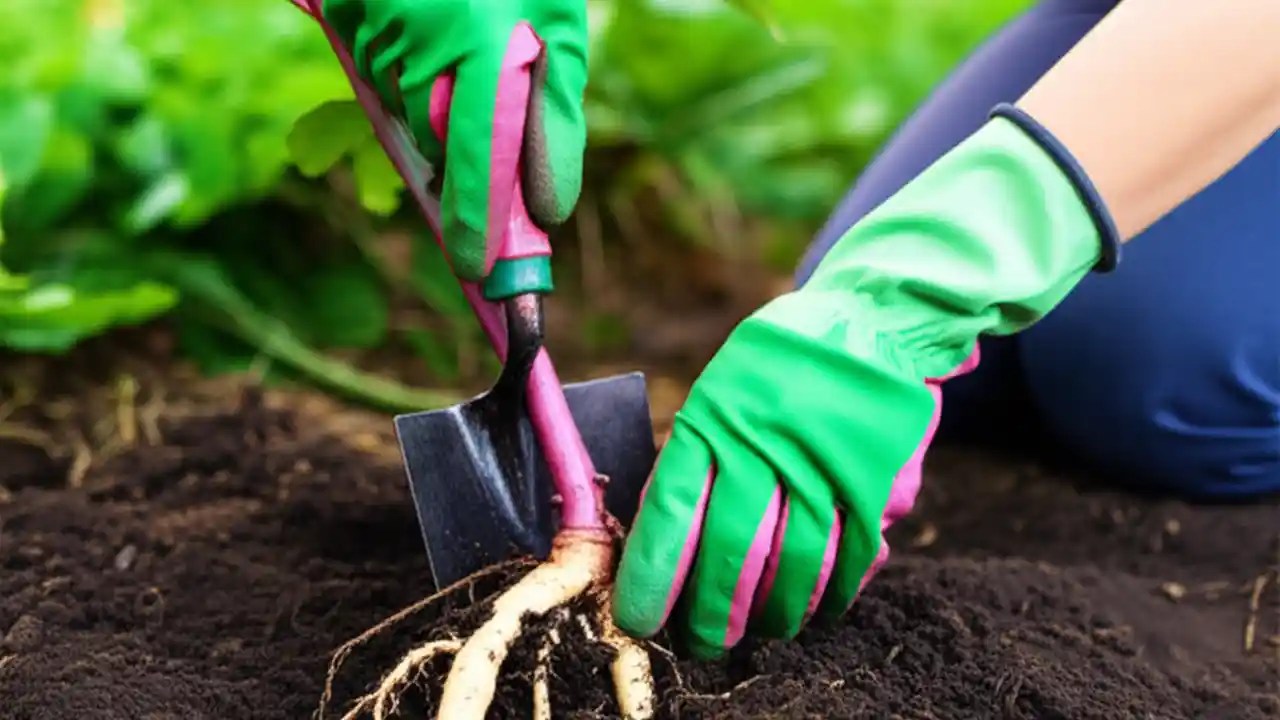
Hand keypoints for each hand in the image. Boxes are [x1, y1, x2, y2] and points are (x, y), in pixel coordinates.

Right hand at [322, 0, 587, 281]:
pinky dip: (403, 71)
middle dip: (462, 145)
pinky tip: (426, 26)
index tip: (476, 270)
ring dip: (433, 100)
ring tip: (457, 37)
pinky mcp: (344, 14)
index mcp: (482, 40)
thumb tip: (546, 207)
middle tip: (485, 94)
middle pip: (438, 142)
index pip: (477, 157)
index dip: (475, 221)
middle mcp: (421, 39)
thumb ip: (554, 116)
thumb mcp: (557, 26)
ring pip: (406, 112)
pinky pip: (376, 76)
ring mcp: (374, 26)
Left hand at [611, 106, 1119, 658]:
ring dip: (770, 612)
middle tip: (701, 643)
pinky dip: (831, 592)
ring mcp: (823, 459)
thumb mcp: (724, 387)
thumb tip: (666, 537)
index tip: (641, 615)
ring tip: (754, 634)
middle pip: (730, 549)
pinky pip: (850, 553)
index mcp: (716, 414)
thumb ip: (698, 456)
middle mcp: (766, 439)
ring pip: (791, 562)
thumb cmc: (780, 362)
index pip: (672, 509)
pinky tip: (814, 610)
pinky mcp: (874, 478)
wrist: (872, 318)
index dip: (653, 572)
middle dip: (710, 611)